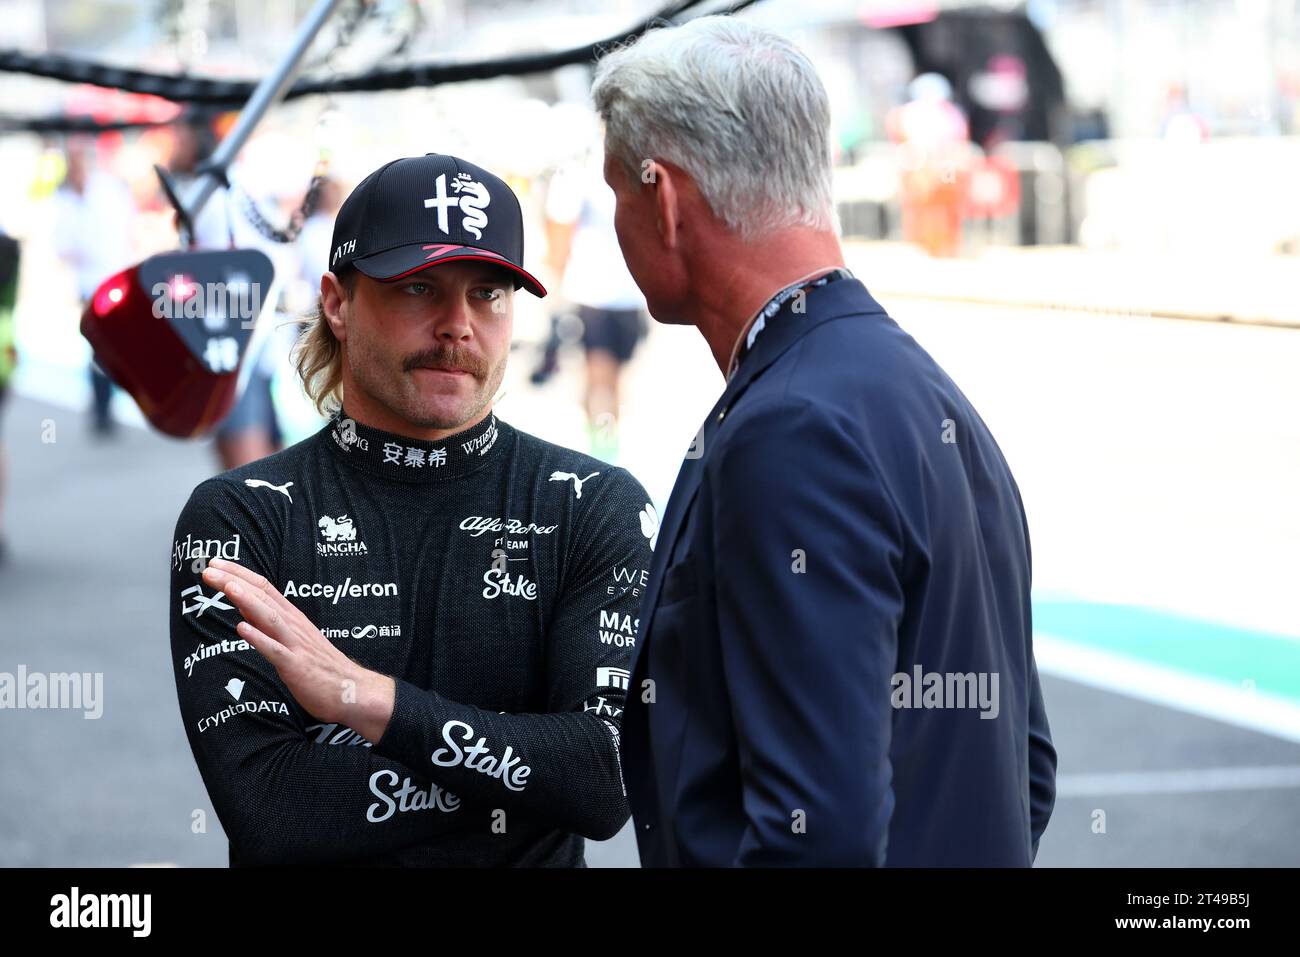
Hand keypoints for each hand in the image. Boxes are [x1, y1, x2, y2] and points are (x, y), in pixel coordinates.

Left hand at [201, 558, 394, 741]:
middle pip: (262, 596)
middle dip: (234, 581)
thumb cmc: (320, 666)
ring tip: (228, 587)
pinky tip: (242, 628)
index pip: (263, 587)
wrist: (350, 690)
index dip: (238, 573)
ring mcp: (295, 644)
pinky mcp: (296, 666)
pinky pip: (275, 651)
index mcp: (292, 617)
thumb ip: (268, 623)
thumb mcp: (292, 638)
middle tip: (209, 568)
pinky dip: (259, 638)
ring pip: (269, 617)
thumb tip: (243, 607)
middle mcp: (293, 625)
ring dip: (248, 600)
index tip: (215, 563)